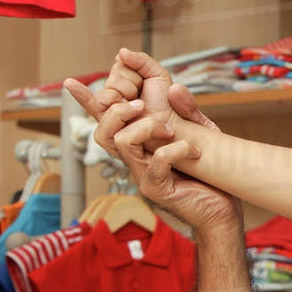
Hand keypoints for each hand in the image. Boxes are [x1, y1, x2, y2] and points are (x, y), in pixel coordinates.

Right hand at [69, 55, 241, 234]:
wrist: (222, 210)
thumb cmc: (209, 173)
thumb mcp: (200, 133)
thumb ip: (187, 111)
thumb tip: (173, 87)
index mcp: (139, 145)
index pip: (106, 122)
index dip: (86, 103)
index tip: (69, 81)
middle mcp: (134, 160)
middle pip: (103, 132)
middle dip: (119, 111)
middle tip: (142, 105)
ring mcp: (142, 175)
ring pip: (121, 142)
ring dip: (146, 127)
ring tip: (171, 130)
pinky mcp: (156, 189)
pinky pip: (156, 161)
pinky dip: (176, 149)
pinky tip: (194, 151)